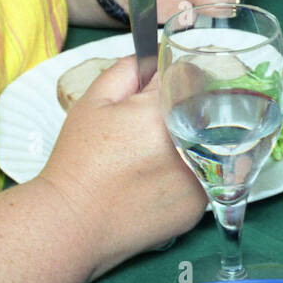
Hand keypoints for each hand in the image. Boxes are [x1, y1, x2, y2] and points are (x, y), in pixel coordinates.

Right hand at [36, 56, 204, 275]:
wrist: (72, 223)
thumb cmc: (79, 161)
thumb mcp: (94, 102)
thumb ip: (128, 70)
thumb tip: (151, 59)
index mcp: (167, 109)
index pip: (187, 76)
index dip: (169, 82)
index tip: (154, 93)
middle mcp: (191, 142)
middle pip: (204, 110)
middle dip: (183, 110)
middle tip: (148, 129)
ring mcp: (200, 177)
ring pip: (210, 144)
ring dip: (191, 141)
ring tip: (152, 156)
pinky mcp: (199, 205)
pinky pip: (204, 177)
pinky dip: (188, 174)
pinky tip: (157, 181)